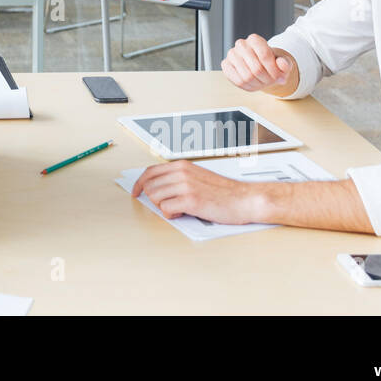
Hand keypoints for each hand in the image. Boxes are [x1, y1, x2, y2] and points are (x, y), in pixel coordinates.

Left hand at [130, 160, 266, 224]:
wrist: (244, 199)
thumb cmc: (224, 192)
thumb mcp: (198, 176)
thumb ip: (179, 178)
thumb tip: (159, 186)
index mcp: (182, 166)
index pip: (150, 171)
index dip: (139, 183)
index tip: (136, 191)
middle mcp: (182, 173)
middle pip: (150, 186)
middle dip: (154, 199)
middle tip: (168, 204)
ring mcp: (185, 186)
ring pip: (155, 197)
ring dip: (163, 206)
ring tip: (178, 208)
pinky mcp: (190, 200)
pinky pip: (166, 209)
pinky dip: (171, 214)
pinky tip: (182, 212)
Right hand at [221, 34, 297, 94]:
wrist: (258, 66)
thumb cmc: (270, 64)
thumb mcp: (283, 63)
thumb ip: (285, 63)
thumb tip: (282, 63)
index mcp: (255, 39)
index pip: (265, 56)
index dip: (274, 70)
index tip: (279, 76)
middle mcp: (241, 44)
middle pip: (256, 68)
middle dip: (267, 79)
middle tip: (271, 81)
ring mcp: (231, 54)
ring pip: (247, 76)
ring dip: (258, 84)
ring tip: (262, 82)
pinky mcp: (226, 65)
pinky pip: (237, 80)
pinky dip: (248, 86)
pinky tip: (253, 83)